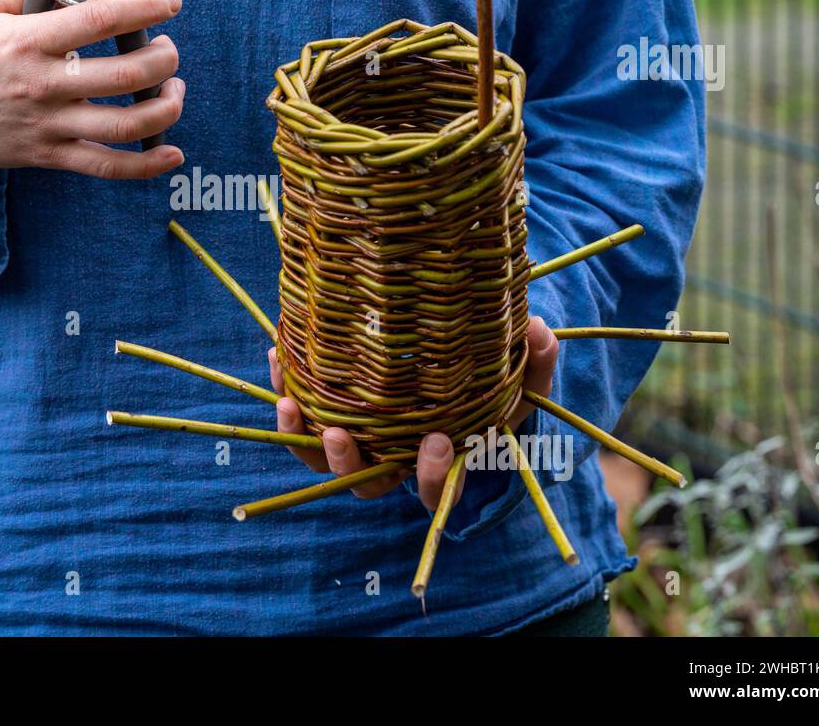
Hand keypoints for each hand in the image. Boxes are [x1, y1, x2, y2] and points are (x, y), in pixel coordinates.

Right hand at [0, 0, 184, 177]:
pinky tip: (171, 153)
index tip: (171, 2)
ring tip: (174, 91)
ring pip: (126, 124)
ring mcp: (49, 124)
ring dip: (166, 107)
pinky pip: (107, 165)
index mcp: (30, 40)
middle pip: (125, 74)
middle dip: (163, 59)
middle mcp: (45, 84)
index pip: (99, 20)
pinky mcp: (49, 156)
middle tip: (169, 49)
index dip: (145, 9)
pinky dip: (146, 165)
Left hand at [267, 316, 559, 511]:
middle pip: (367, 480)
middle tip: (341, 435)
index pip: (433, 488)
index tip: (438, 441)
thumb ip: (535, 361)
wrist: (457, 372)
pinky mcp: (332, 414)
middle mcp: (395, 459)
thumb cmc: (491, 384)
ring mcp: (362, 440)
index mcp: (441, 460)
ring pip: (326, 460)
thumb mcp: (520, 377)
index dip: (431, 477)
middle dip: (350, 464)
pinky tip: (277, 357)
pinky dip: (288, 392)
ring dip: (304, 438)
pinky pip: (304, 418)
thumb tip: (541, 330)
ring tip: (290, 406)